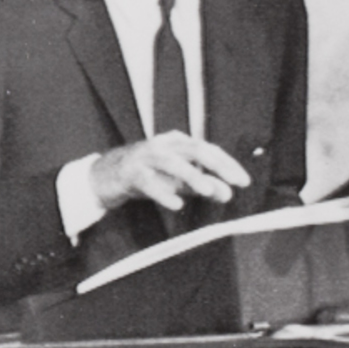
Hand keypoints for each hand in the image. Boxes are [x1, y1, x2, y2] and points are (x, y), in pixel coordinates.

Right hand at [89, 133, 250, 213]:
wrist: (105, 176)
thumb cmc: (147, 175)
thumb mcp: (178, 181)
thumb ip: (202, 185)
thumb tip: (228, 193)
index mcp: (177, 143)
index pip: (208, 149)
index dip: (228, 164)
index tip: (243, 181)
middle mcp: (163, 144)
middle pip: (195, 150)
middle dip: (217, 165)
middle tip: (235, 182)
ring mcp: (145, 155)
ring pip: (172, 162)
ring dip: (191, 175)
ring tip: (207, 191)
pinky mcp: (129, 171)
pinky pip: (148, 181)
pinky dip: (162, 193)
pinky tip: (176, 205)